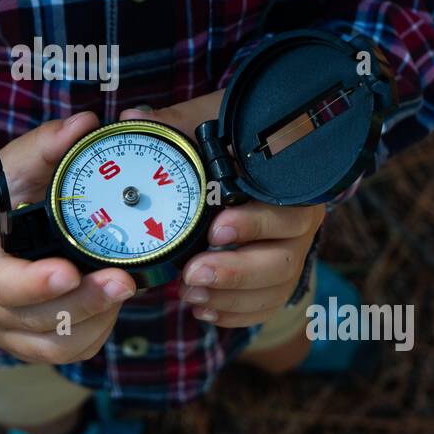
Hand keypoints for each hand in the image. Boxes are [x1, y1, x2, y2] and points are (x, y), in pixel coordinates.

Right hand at [0, 112, 137, 362]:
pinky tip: (112, 307)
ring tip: (124, 290)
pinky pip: (61, 352)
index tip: (69, 270)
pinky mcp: (23, 340)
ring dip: (93, 322)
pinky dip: (91, 334)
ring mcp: (1, 327)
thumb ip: (45, 146)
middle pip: (32, 319)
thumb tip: (86, 123)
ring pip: (51, 345)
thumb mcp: (8, 166)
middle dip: (83, 303)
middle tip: (124, 281)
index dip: (33, 283)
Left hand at [119, 93, 323, 326]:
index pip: (285, 209)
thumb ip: (175, 124)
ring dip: (231, 298)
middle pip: (283, 259)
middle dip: (236, 273)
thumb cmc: (226, 143)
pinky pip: (267, 306)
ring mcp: (291, 252)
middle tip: (192, 274)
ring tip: (190, 295)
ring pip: (276, 288)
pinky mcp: (277, 278)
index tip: (215, 230)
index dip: (254, 224)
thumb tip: (136, 119)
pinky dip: (236, 313)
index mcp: (287, 185)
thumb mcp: (207, 123)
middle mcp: (297, 223)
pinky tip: (203, 309)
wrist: (246, 164)